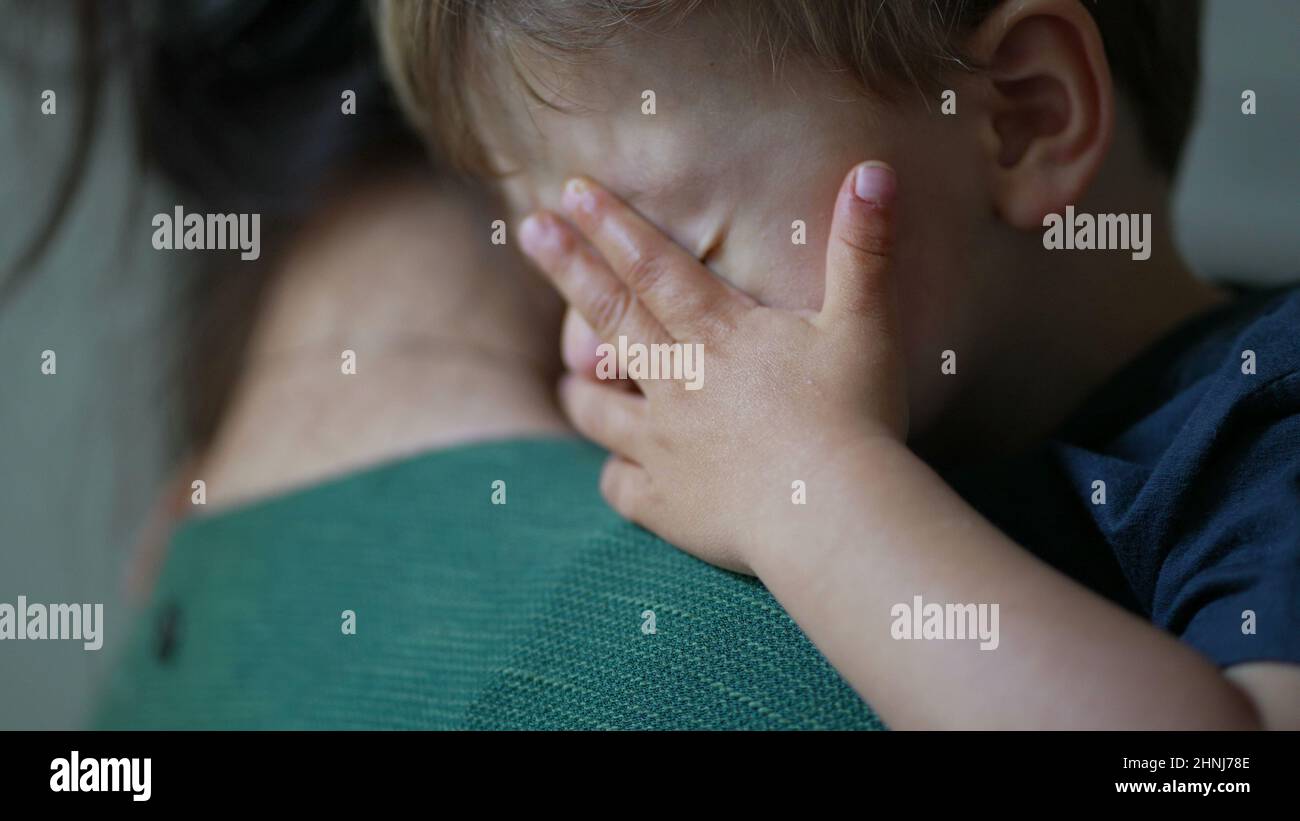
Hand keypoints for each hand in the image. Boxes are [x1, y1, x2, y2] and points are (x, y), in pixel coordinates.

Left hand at [518, 162, 906, 573]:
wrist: (830, 514)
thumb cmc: (854, 416)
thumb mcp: (866, 323)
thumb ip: (863, 248)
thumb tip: (875, 170)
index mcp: (719, 334)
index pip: (654, 266)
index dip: (613, 225)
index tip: (572, 190)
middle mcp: (677, 383)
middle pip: (611, 317)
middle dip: (568, 268)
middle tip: (529, 230)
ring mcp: (663, 446)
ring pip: (598, 408)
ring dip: (580, 385)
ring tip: (567, 374)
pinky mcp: (665, 504)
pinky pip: (620, 486)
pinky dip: (616, 474)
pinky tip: (620, 471)